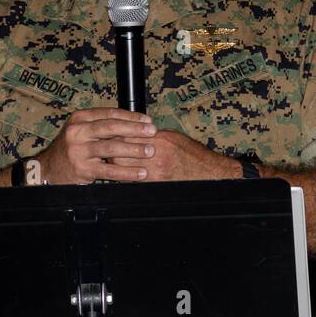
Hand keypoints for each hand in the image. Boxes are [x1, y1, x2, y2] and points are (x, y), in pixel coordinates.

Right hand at [35, 108, 157, 183]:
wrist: (48, 169)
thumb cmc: (73, 148)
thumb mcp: (82, 131)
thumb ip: (103, 126)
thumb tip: (137, 123)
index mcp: (80, 119)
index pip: (109, 114)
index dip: (131, 116)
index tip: (148, 121)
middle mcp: (77, 132)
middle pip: (111, 127)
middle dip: (135, 129)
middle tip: (153, 132)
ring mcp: (78, 151)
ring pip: (111, 148)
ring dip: (134, 150)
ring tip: (150, 151)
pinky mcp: (82, 169)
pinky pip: (109, 170)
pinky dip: (127, 172)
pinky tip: (140, 173)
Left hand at [105, 128, 238, 181]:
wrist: (209, 174)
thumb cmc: (194, 156)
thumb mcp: (175, 138)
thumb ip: (154, 136)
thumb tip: (137, 133)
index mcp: (160, 138)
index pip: (128, 134)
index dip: (116, 134)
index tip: (109, 135)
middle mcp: (156, 153)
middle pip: (121, 150)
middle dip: (111, 150)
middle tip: (105, 149)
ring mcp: (154, 169)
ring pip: (123, 166)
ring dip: (115, 164)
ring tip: (111, 162)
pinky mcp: (155, 183)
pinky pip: (132, 179)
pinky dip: (124, 177)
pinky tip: (121, 175)